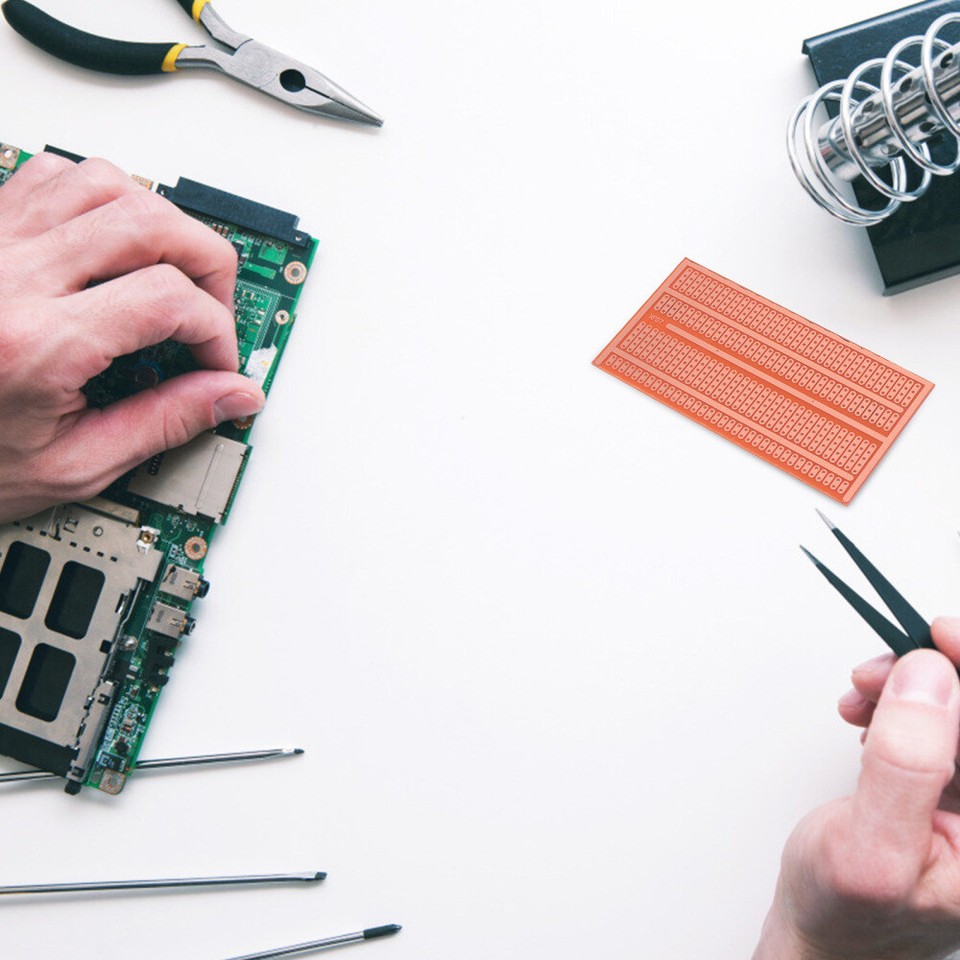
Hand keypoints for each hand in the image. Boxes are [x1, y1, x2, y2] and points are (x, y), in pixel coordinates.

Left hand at [0, 152, 264, 522]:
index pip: (169, 300)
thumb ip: (164, 424)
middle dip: (209, 263)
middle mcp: (12, 276)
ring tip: (171, 268)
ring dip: (160, 221)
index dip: (216, 331)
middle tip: (214, 307)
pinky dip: (99, 195)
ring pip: (105, 182)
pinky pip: (51, 175)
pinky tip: (111, 240)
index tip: (217, 363)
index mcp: (39, 343)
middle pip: (149, 223)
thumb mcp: (73, 464)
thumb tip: (231, 397)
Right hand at [754, 618, 959, 959]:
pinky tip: (871, 711)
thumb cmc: (846, 911)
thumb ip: (905, 766)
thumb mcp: (869, 848)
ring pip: (957, 710)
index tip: (938, 636)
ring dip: (911, 686)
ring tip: (863, 695)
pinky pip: (940, 720)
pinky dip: (900, 702)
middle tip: (879, 671)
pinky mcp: (953, 786)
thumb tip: (930, 680)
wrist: (823, 927)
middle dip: (933, 676)